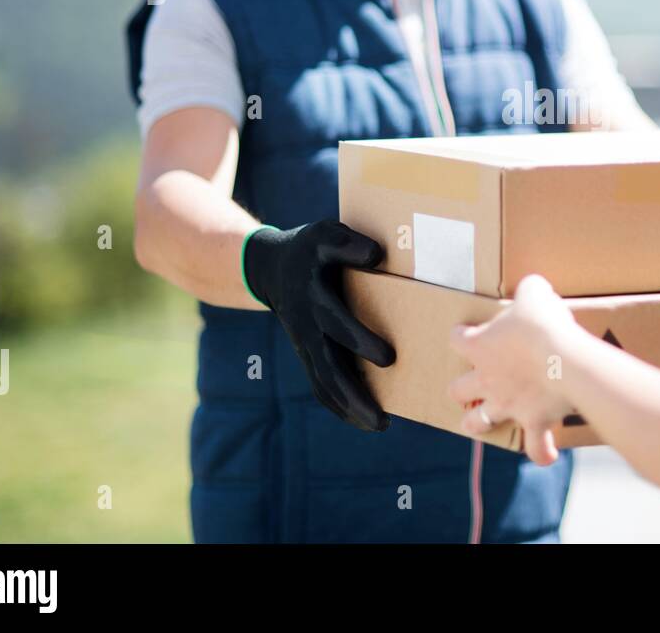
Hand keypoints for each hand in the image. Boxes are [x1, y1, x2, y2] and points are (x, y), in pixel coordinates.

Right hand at [243, 220, 393, 430]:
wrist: (270, 267)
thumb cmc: (308, 248)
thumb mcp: (324, 234)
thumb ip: (348, 242)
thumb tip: (376, 256)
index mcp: (313, 297)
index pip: (336, 323)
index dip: (360, 340)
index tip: (389, 359)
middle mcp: (306, 327)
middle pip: (328, 367)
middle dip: (355, 392)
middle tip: (383, 415)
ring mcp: (305, 344)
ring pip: (324, 383)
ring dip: (349, 407)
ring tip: (380, 425)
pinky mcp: (308, 354)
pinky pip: (321, 386)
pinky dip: (340, 406)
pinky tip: (364, 420)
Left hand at [448, 274, 582, 464]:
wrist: (565, 359)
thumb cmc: (544, 324)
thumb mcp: (535, 293)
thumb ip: (530, 289)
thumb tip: (534, 287)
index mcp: (480, 346)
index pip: (457, 339)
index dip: (461, 335)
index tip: (467, 332)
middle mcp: (486, 379)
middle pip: (458, 390)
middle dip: (461, 389)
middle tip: (474, 382)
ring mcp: (506, 404)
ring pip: (480, 422)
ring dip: (479, 423)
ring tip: (482, 421)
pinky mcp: (533, 422)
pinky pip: (534, 446)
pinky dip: (540, 450)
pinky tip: (545, 452)